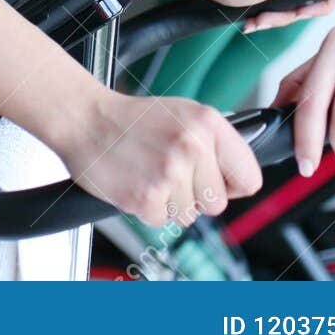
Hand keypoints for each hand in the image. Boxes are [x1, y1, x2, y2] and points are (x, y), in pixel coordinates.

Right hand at [58, 90, 260, 226]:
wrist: (86, 118)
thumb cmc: (132, 118)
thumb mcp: (183, 113)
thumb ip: (214, 143)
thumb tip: (238, 177)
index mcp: (207, 122)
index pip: (249, 177)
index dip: (233, 184)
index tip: (220, 182)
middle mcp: (192, 146)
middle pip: (218, 204)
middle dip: (197, 196)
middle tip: (173, 174)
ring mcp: (170, 173)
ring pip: (189, 216)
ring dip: (170, 202)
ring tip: (151, 173)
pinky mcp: (147, 197)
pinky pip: (162, 221)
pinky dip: (149, 208)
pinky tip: (137, 181)